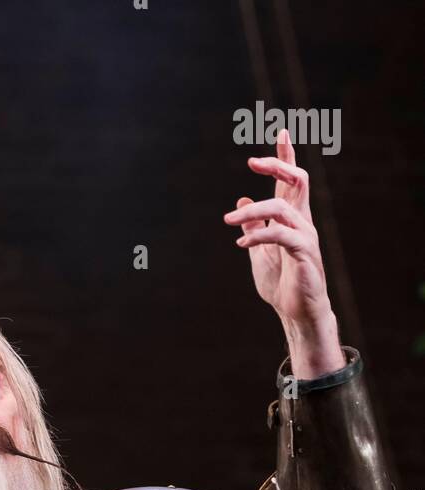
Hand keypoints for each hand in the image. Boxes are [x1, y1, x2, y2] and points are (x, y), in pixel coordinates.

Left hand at [223, 128, 344, 374]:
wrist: (297, 314)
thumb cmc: (282, 284)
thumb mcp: (260, 251)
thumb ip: (255, 226)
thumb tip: (242, 202)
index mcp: (293, 218)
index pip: (292, 180)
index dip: (286, 156)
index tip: (281, 131)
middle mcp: (303, 222)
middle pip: (297, 180)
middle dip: (278, 165)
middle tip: (252, 162)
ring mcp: (305, 236)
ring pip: (282, 207)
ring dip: (253, 212)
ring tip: (228, 222)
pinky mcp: (304, 254)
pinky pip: (280, 236)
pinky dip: (258, 236)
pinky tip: (240, 243)